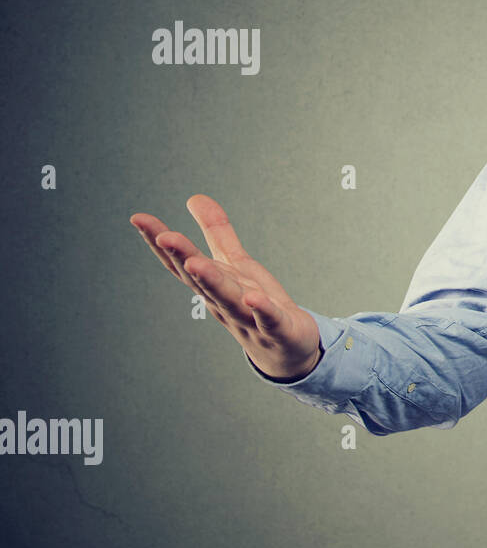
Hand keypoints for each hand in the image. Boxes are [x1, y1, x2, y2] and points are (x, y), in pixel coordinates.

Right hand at [129, 195, 322, 380]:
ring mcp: (249, 318)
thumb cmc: (256, 304)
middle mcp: (224, 302)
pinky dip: (261, 310)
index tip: (138, 218)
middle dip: (183, 258)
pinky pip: (269, 320)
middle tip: (164, 236)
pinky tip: (254, 297)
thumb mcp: (237, 264)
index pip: (181, 263)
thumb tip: (194, 197)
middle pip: (200, 279)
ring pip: (228, 300)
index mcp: (212, 284)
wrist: (287, 350)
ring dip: (212, 282)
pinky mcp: (279, 330)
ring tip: (196, 263)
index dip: (159, 242)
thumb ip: (217, 232)